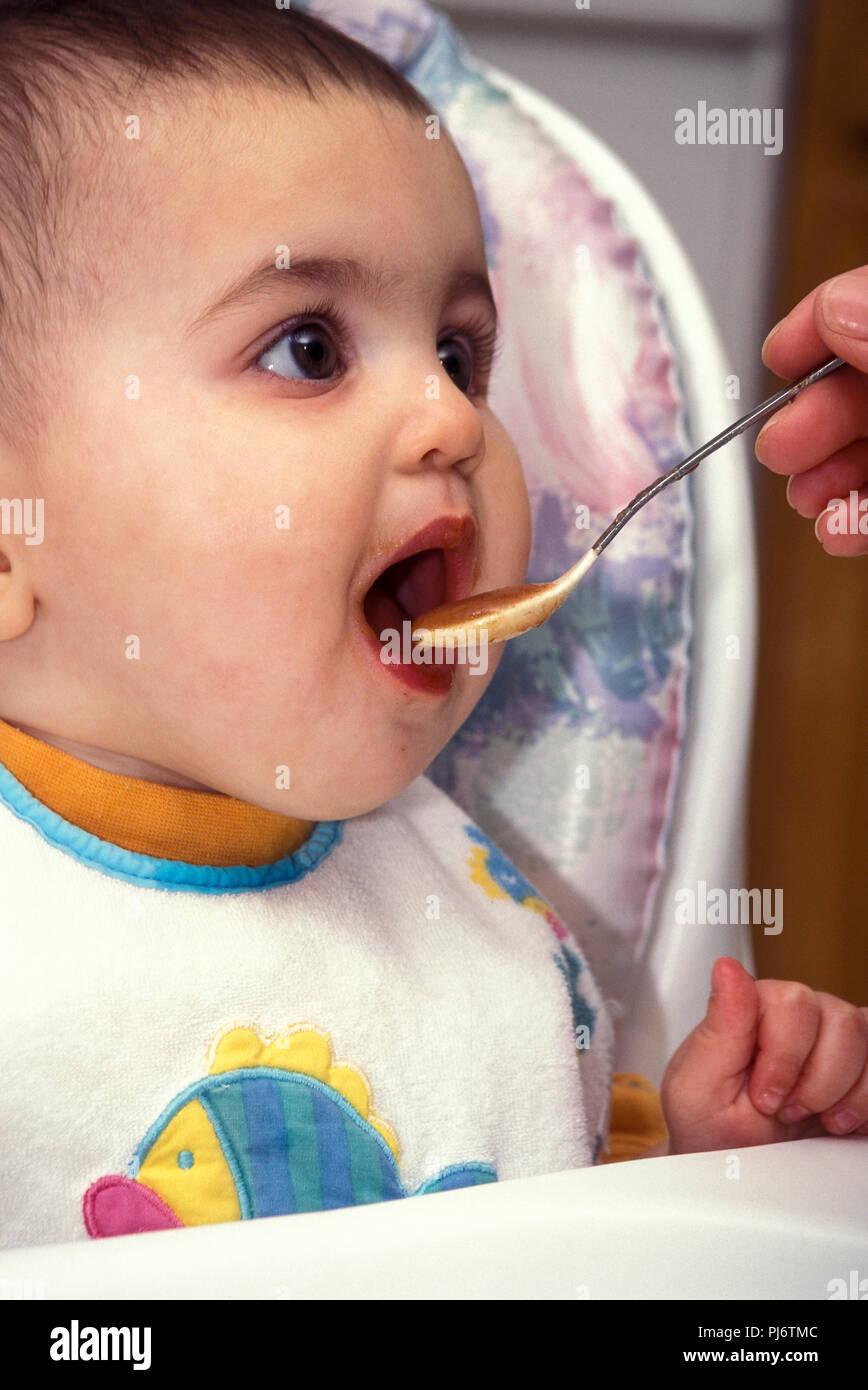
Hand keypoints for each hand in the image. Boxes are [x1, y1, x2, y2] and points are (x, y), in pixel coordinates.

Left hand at [661, 956, 867, 1153]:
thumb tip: (727, 967)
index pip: (795, 1003)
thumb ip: (719, 1024)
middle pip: (841, 1021)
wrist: (733, 1165)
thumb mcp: (698, 1082)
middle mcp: (800, 1013)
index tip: (764, 1097)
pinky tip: (837, 1120)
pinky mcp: (860, 1066)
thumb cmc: (710, 1121)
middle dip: (816, 1081)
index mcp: (756, 1005)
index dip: (785, 1059)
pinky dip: (866, 1104)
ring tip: (812, 1116)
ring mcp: (834, 1037)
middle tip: (786, 1110)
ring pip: (866, 1040)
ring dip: (842, 1094)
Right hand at [755, 265, 867, 555]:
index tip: (780, 354)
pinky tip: (842, 528)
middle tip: (781, 447)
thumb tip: (838, 308)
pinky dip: (863, 515)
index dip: (820, 324)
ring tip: (807, 500)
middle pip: (864, 382)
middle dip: (813, 421)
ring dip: (829, 479)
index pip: (865, 305)